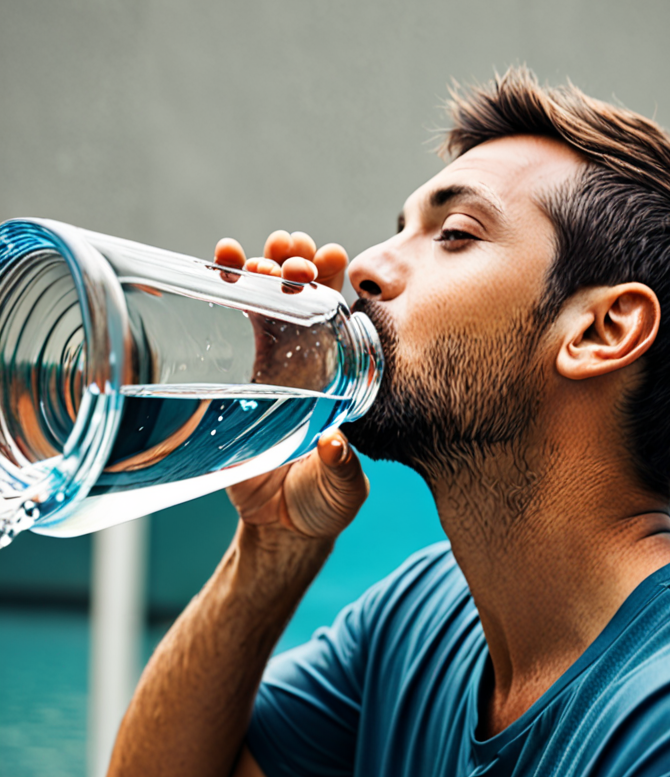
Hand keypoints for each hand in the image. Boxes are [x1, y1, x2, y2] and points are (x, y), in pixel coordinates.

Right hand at [213, 230, 367, 539]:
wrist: (281, 526)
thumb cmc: (324, 504)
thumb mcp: (343, 490)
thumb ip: (342, 471)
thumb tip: (333, 446)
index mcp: (340, 376)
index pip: (340, 318)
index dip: (335, 283)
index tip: (331, 255)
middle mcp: (306, 363)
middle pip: (300, 300)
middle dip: (293, 266)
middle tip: (289, 250)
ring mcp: (268, 369)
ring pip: (263, 305)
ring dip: (258, 270)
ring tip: (253, 254)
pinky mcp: (234, 381)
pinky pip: (228, 330)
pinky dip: (224, 291)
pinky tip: (219, 264)